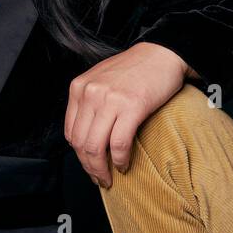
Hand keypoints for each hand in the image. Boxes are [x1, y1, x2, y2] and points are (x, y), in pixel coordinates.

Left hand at [65, 41, 189, 186]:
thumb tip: (85, 137)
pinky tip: (123, 165)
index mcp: (79, 87)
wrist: (162, 54)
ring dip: (101, 169)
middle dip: (88, 167)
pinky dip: (120, 160)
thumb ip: (89, 102)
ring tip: (108, 177)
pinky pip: (119, 144)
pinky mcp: (132, 107)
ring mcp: (110, 100)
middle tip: (98, 178)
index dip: (78, 155)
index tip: (88, 164)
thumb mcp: (100, 80)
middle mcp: (90, 93)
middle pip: (80, 143)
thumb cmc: (134, 69)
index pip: (70, 132)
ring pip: (95, 147)